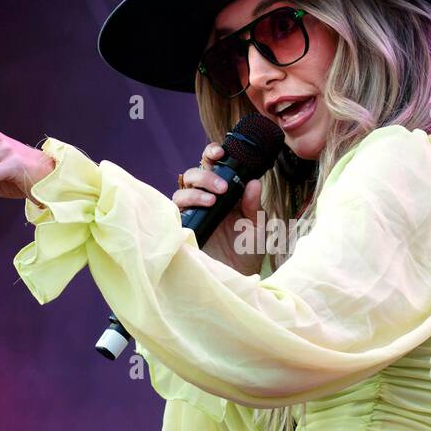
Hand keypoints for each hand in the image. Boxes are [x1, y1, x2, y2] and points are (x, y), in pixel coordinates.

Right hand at [173, 142, 262, 275]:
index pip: (213, 166)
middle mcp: (205, 200)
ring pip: (181, 191)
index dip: (212, 154)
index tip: (220, 152)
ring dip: (195, 192)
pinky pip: (173, 213)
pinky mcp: (183, 228)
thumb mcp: (256, 226)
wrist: (239, 277)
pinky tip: (194, 212)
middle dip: (205, 175)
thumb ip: (254, 205)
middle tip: (222, 189)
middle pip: (193, 175)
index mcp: (224, 193)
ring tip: (212, 202)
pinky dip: (180, 208)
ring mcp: (192, 214)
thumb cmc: (248, 250)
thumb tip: (253, 182)